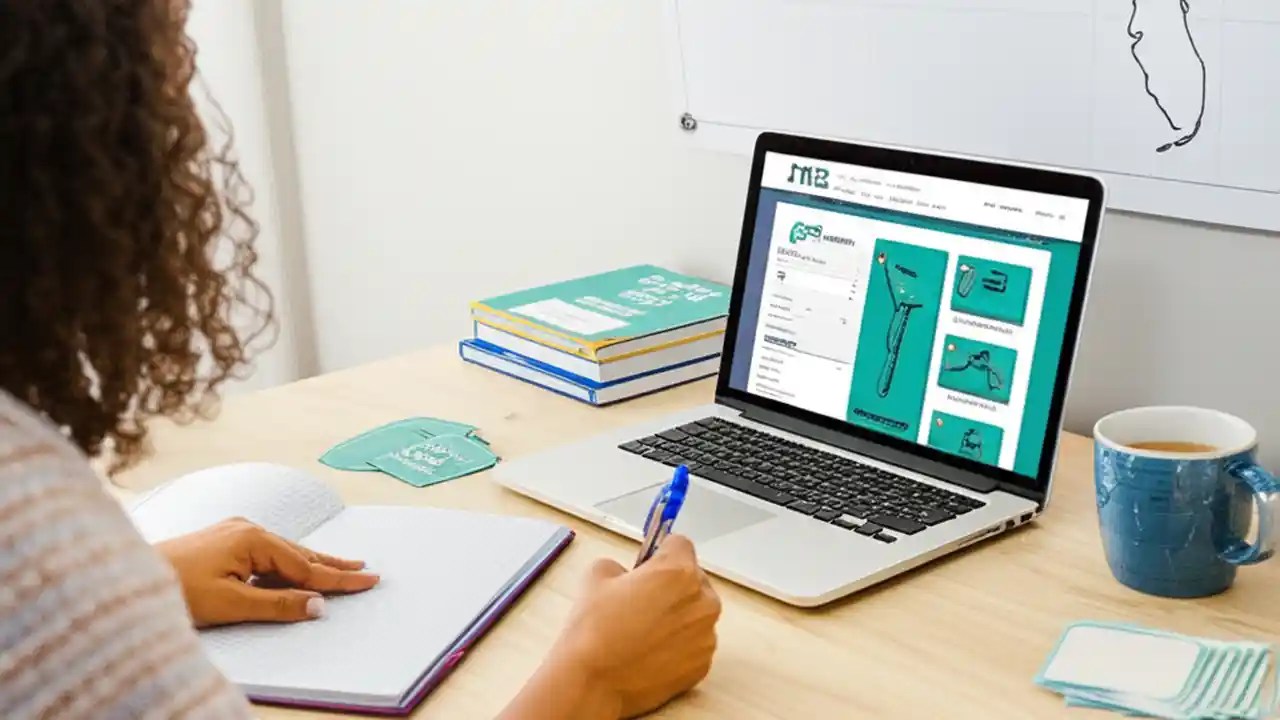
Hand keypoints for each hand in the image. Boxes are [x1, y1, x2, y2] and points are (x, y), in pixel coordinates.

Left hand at [155, 518, 379, 627]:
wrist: (125, 576)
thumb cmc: (175, 588)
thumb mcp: (231, 604)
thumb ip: (278, 603)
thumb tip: (318, 605)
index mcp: (253, 539)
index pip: (306, 567)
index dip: (339, 578)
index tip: (368, 580)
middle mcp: (247, 528)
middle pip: (300, 553)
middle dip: (332, 564)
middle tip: (364, 569)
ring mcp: (233, 531)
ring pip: (283, 552)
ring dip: (311, 563)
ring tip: (339, 568)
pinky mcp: (221, 540)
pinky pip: (265, 552)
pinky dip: (286, 563)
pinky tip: (293, 569)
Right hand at [552, 535, 721, 717]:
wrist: (593, 682)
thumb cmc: (594, 628)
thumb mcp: (597, 575)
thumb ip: (622, 566)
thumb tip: (629, 576)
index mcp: (679, 572)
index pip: (680, 544)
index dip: (661, 552)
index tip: (649, 563)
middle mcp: (702, 602)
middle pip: (693, 580)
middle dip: (673, 585)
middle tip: (643, 600)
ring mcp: (706, 636)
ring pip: (696, 614)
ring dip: (678, 615)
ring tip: (645, 630)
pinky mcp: (702, 665)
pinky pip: (695, 644)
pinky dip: (679, 645)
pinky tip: (651, 652)